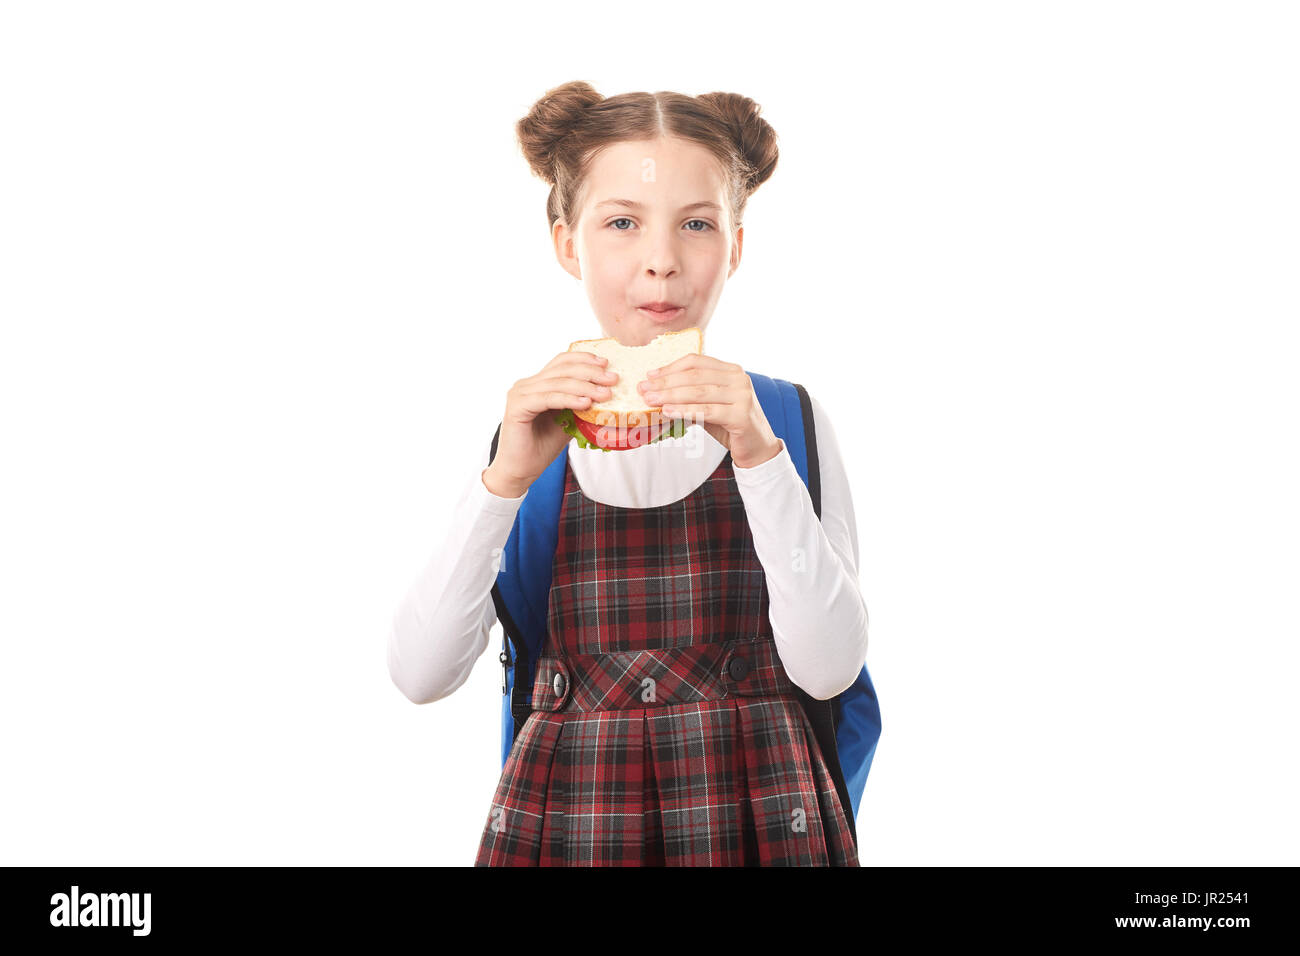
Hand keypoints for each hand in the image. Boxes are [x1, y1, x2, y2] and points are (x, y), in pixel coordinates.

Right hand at [482, 351, 619, 495]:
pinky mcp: (517, 407)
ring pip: (557, 383)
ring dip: (584, 386)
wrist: (520, 471)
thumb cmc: (541, 447)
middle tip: (613, 379)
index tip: (606, 363)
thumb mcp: (568, 422)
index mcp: (537, 384)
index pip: (561, 362)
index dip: (584, 358)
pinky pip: (548, 398)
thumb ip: (580, 406)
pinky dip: (569, 399)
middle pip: (562, 369)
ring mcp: (520, 394)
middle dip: (590, 373)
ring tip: (605, 393)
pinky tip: (586, 403)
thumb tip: (607, 395)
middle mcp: (526, 385)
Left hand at [637, 354, 782, 468]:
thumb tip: (656, 391)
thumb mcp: (709, 405)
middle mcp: (739, 378)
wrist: (757, 448)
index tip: (649, 375)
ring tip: (650, 400)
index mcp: (731, 370)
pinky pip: (707, 411)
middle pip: (695, 376)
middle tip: (644, 389)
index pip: (696, 362)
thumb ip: (690, 396)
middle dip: (666, 382)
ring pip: (699, 392)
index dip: (671, 367)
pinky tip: (668, 412)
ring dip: (671, 395)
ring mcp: (742, 396)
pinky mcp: (741, 415)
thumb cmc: (730, 425)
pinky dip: (685, 410)